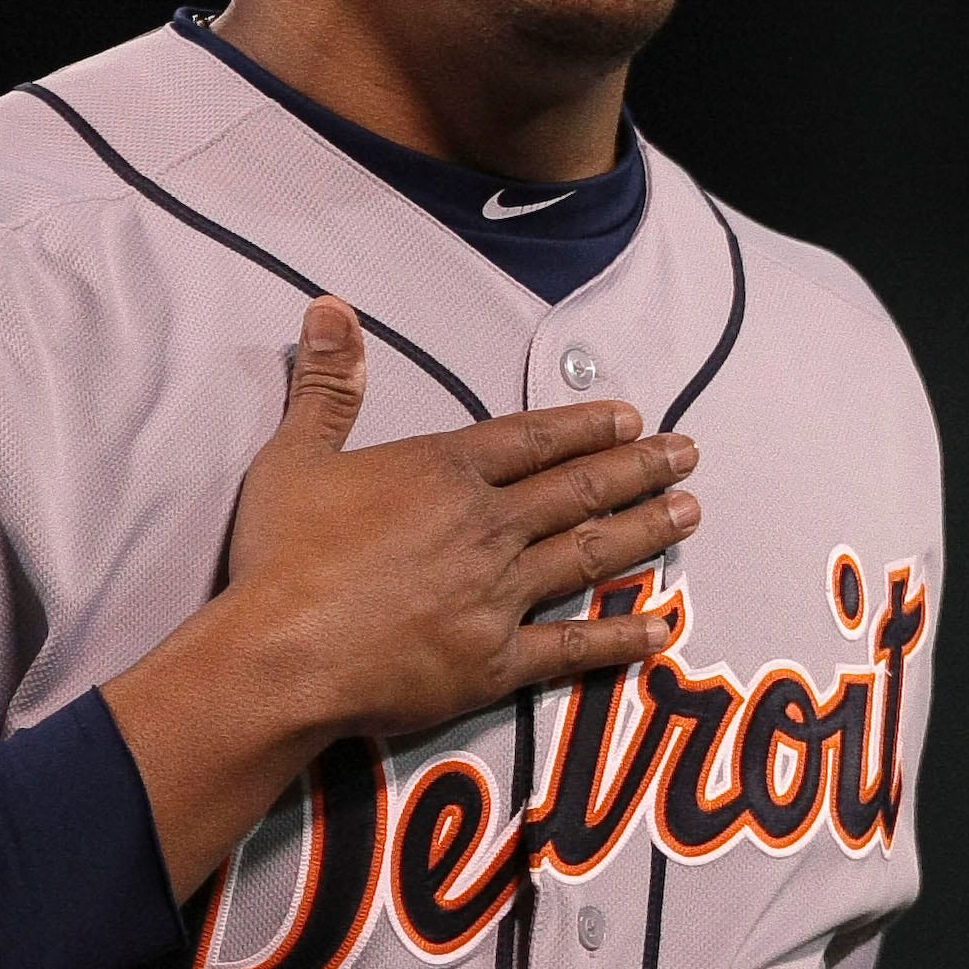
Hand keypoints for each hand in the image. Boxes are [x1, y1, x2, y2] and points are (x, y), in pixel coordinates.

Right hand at [104, 296, 700, 894]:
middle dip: (640, 468)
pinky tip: (663, 627)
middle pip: (578, 488)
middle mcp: (486, 527)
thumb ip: (328, 384)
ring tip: (690, 512)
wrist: (277, 657)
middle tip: (690, 453)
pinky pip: (571, 647)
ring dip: (644, 530)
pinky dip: (621, 637)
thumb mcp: (295, 456)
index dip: (586, 425)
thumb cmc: (280, 557)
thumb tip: (331, 306)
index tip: (633, 419)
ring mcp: (498, 595)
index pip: (533, 438)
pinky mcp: (495, 661)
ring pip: (588, 553)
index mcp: (445, 473)